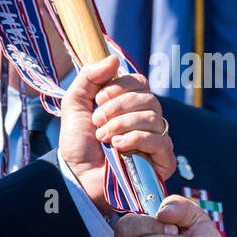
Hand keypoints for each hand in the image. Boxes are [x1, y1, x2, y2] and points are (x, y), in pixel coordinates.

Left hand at [59, 55, 174, 213]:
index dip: (119, 87)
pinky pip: (160, 141)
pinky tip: (118, 147)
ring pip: (153, 117)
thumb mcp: (74, 104)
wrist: (76, 177)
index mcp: (130, 104)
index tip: (98, 99)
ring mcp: (156, 140)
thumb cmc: (77, 144)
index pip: (139, 82)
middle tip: (97, 121)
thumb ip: (89, 77)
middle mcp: (146, 119)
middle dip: (117, 107)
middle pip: (148, 98)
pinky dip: (135, 139)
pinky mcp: (162, 161)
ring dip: (122, 124)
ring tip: (104, 137)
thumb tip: (114, 58)